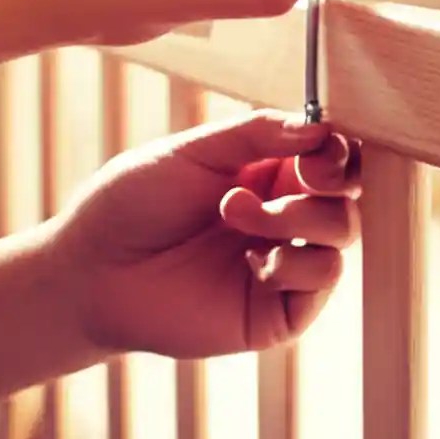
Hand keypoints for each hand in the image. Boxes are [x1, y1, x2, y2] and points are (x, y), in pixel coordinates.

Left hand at [49, 109, 360, 357]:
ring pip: (342, 234)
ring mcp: (286, 264)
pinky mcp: (280, 310)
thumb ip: (257, 133)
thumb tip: (320, 128)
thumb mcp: (193, 151)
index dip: (336, 152)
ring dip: (297, 219)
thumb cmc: (132, 205)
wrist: (92, 272)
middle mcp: (285, 217)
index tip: (316, 149)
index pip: (332, 159)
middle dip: (323, 183)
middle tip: (289, 178)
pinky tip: (249, 262)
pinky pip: (321, 281)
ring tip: (235, 217)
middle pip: (347, 195)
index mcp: (269, 175)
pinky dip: (292, 263)